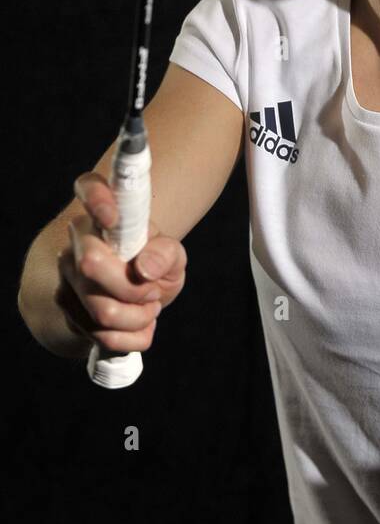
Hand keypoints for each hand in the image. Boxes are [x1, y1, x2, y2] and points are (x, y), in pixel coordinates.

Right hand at [56, 172, 186, 352]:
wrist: (127, 299)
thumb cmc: (151, 266)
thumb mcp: (171, 257)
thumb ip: (165, 254)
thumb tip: (144, 269)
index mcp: (107, 209)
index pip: (89, 186)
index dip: (97, 199)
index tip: (112, 217)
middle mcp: (79, 236)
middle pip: (91, 263)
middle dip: (133, 289)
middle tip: (152, 291)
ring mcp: (66, 271)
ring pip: (101, 309)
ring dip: (137, 318)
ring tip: (148, 308)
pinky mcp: (64, 303)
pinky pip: (99, 333)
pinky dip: (129, 337)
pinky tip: (137, 325)